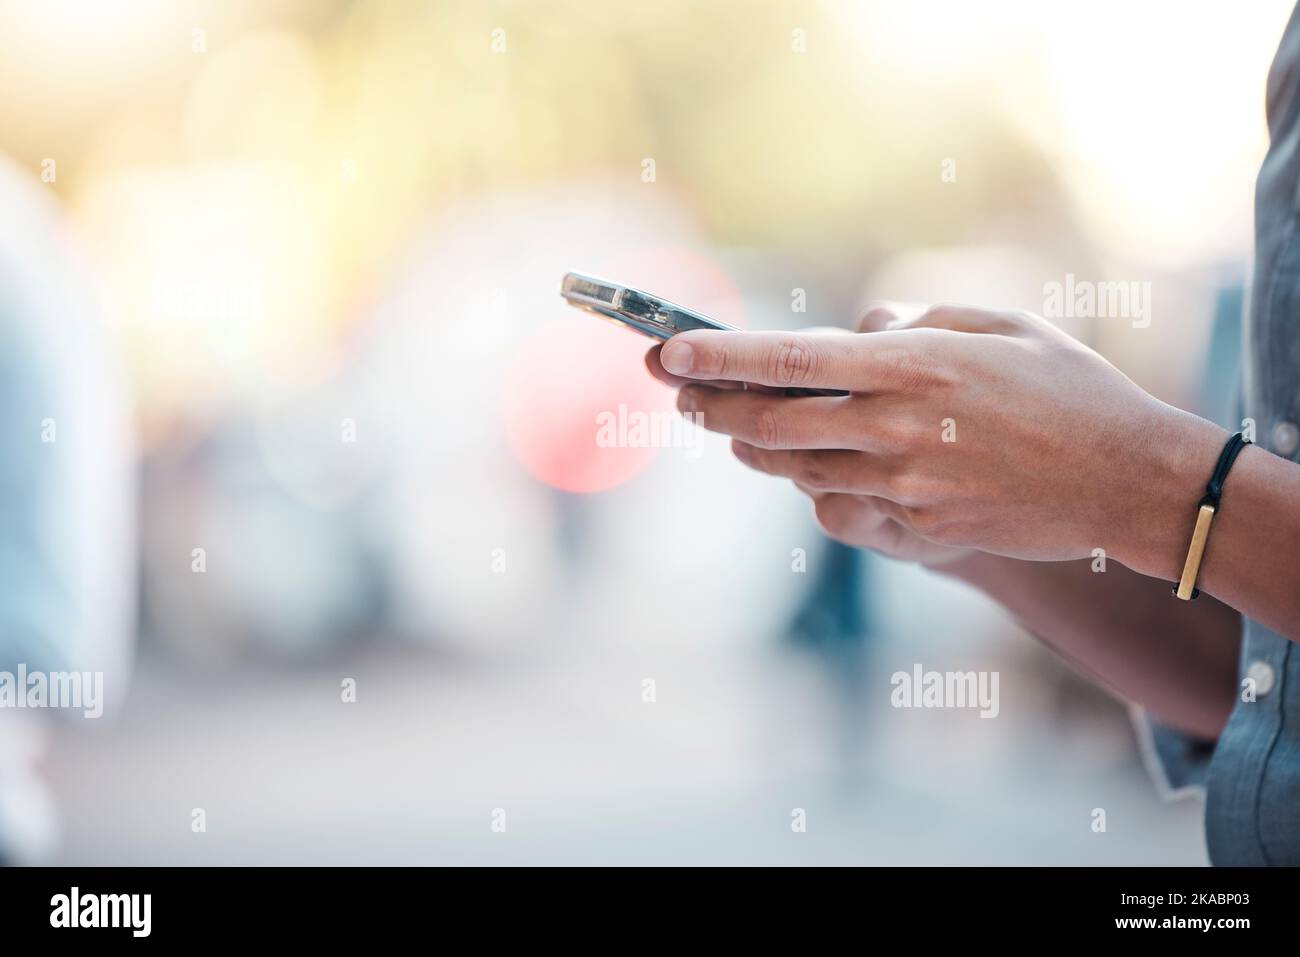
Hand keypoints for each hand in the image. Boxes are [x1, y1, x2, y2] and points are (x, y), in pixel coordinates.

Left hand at [657, 303, 1227, 576]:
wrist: (1123, 481)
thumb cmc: (1066, 389)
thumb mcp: (998, 323)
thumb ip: (915, 322)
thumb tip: (855, 331)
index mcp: (913, 367)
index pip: (790, 361)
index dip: (720, 359)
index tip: (668, 354)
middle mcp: (896, 428)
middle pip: (773, 423)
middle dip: (714, 407)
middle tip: (680, 395)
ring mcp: (903, 486)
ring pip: (797, 468)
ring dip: (755, 447)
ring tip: (732, 427)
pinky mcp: (915, 525)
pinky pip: (843, 503)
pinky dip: (817, 481)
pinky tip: (811, 465)